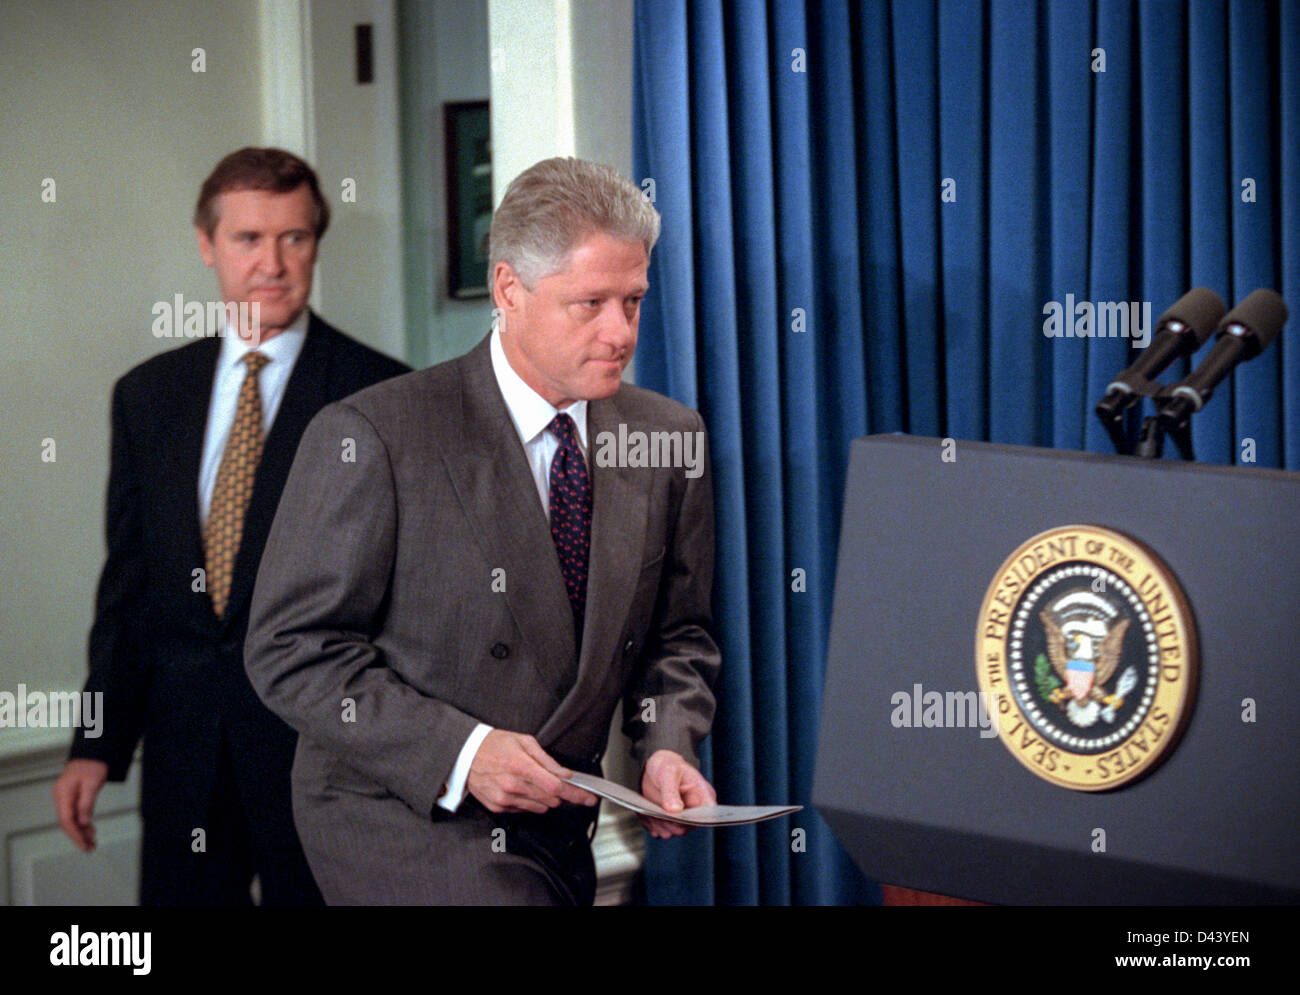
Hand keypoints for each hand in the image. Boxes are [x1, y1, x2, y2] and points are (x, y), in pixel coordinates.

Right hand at [52, 759, 109, 850]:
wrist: (93, 751)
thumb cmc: (93, 764)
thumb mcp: (93, 783)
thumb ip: (86, 803)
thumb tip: (83, 823)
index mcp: (63, 794)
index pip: (66, 820)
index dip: (75, 835)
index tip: (84, 845)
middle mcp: (61, 797)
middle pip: (67, 822)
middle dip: (78, 836)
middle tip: (90, 848)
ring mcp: (65, 796)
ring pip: (70, 819)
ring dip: (81, 831)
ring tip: (92, 842)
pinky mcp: (71, 796)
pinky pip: (74, 813)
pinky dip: (82, 822)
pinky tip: (89, 829)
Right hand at [467, 730, 598, 814]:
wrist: (465, 755)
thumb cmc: (495, 744)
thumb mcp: (524, 742)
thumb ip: (547, 760)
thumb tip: (565, 774)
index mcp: (521, 766)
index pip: (556, 787)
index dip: (575, 794)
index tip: (588, 798)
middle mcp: (513, 786)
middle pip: (551, 799)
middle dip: (563, 795)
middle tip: (566, 787)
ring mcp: (505, 799)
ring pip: (540, 807)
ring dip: (546, 798)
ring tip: (536, 782)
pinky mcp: (498, 807)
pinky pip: (524, 810)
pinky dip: (529, 801)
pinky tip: (522, 788)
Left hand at [639, 749, 715, 838]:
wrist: (655, 769)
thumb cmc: (667, 766)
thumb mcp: (668, 772)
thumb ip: (671, 791)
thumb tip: (675, 810)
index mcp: (704, 796)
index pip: (707, 815)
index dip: (693, 817)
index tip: (676, 811)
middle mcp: (696, 811)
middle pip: (686, 827)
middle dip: (669, 819)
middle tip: (657, 807)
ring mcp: (683, 820)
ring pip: (673, 831)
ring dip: (659, 822)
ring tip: (650, 807)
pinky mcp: (670, 824)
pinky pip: (661, 832)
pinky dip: (652, 824)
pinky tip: (648, 813)